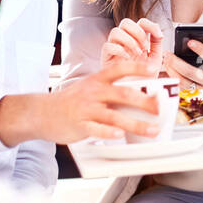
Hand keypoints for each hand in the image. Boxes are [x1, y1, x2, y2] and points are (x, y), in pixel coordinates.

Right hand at [0, 61, 160, 144]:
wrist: (42, 112)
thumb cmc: (72, 101)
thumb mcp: (91, 88)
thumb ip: (113, 91)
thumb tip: (144, 96)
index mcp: (98, 80)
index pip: (120, 69)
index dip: (137, 67)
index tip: (153, 69)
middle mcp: (94, 92)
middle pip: (123, 94)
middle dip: (145, 101)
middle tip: (160, 109)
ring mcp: (86, 109)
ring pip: (114, 115)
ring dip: (136, 123)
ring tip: (152, 130)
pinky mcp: (80, 125)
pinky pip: (96, 129)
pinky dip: (109, 132)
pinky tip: (120, 134)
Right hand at [100, 18, 164, 76]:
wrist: (135, 98)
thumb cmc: (143, 79)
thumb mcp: (154, 59)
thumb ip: (156, 44)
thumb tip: (158, 32)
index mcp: (137, 40)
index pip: (140, 23)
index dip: (149, 25)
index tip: (158, 36)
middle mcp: (125, 43)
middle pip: (126, 22)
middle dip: (138, 31)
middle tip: (145, 46)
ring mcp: (115, 50)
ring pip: (115, 31)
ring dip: (129, 41)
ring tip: (137, 54)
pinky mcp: (106, 59)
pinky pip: (107, 46)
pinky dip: (119, 50)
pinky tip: (127, 59)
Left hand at [165, 41, 202, 91]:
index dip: (201, 50)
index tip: (190, 42)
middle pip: (192, 73)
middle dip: (178, 63)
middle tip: (169, 54)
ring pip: (185, 82)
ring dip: (173, 71)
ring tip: (166, 60)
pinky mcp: (198, 93)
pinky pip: (183, 88)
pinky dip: (175, 79)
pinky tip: (169, 70)